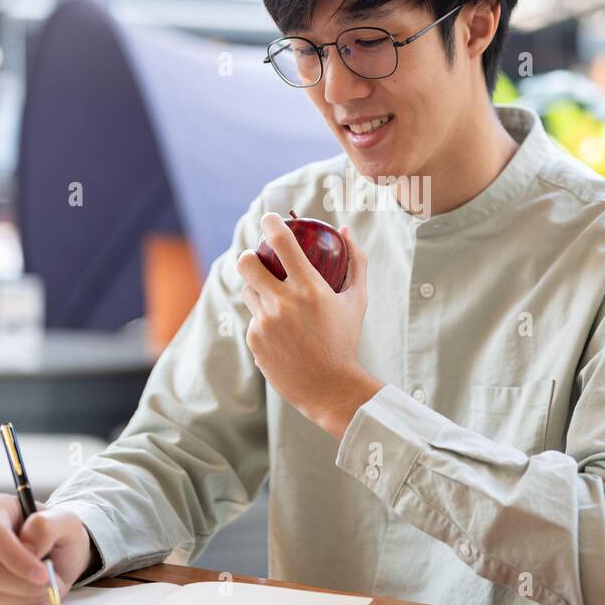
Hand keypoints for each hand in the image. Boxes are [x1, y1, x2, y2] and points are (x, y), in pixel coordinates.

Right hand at [0, 494, 93, 604]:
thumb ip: (48, 526)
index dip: (17, 559)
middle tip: (55, 583)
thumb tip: (29, 543)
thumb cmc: (59, 533)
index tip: (43, 574)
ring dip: (28, 598)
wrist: (59, 554)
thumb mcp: (66, 521)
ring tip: (50, 588)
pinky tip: (38, 598)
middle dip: (26, 584)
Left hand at [236, 214, 381, 431]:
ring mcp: (265, 323)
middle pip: (246, 263)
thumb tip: (344, 230)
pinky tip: (282, 335)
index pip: (281, 242)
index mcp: (310, 288)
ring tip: (275, 300)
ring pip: (248, 292)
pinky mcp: (254, 341)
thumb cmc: (346, 340)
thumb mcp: (357, 300)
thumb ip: (356, 261)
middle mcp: (283, 303)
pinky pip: (253, 320)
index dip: (270, 223)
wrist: (329, 387)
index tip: (269, 218)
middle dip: (248, 255)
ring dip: (257, 290)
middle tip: (255, 258)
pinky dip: (265, 321)